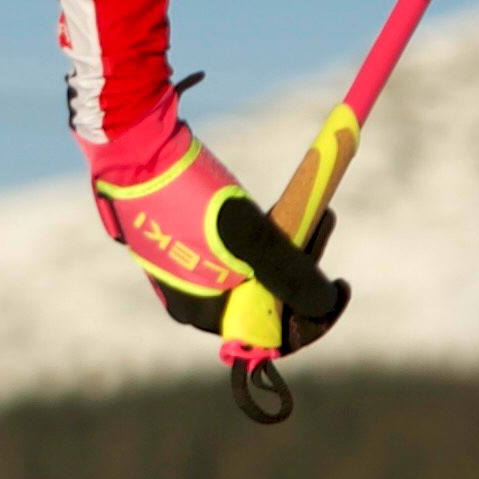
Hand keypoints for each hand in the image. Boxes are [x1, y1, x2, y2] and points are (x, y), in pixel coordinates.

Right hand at [88, 102, 349, 358]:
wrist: (136, 144)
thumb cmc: (187, 194)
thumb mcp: (248, 237)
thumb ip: (290, 274)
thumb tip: (325, 303)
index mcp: (201, 312)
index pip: (269, 334)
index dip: (313, 316)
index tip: (342, 285)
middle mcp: (191, 300)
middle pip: (265, 302)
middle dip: (305, 270)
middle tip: (328, 223)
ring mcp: (186, 269)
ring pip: (256, 272)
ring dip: (292, 248)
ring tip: (320, 212)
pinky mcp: (186, 240)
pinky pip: (240, 251)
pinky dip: (269, 235)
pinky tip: (291, 209)